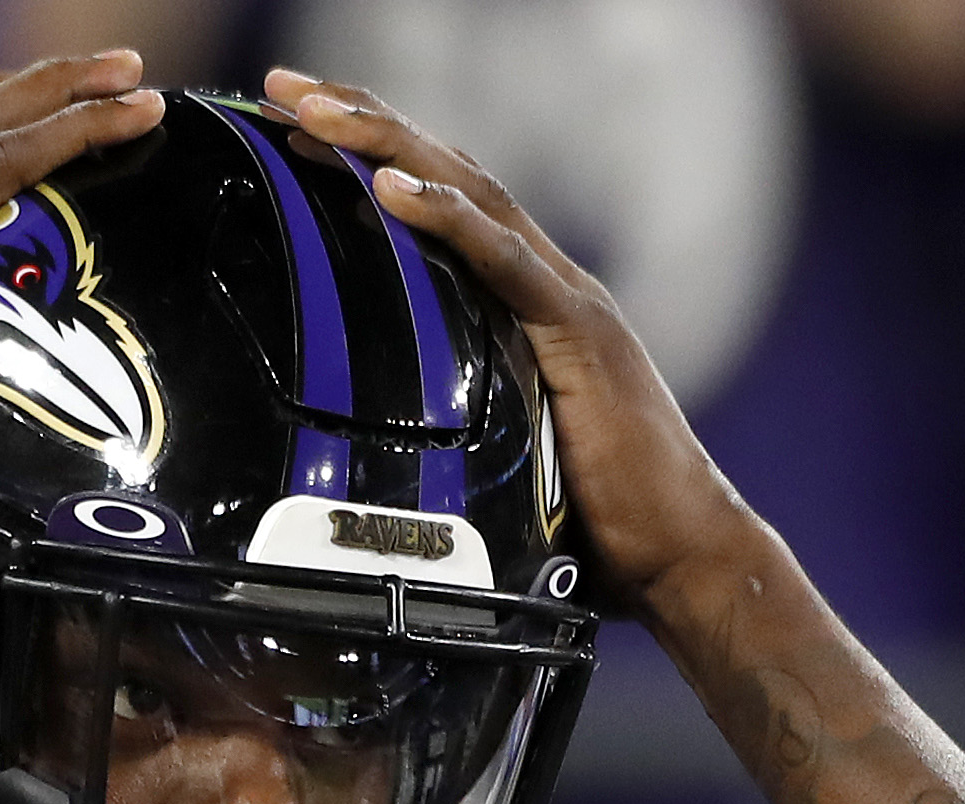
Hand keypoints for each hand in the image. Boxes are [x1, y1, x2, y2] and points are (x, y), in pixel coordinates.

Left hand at [265, 69, 756, 619]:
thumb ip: (439, 427)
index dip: (369, 156)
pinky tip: (391, 189)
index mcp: (523, 303)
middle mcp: (547, 282)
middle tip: (283, 88)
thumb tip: (351, 453)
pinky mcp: (581, 334)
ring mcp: (567, 300)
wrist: (681, 555)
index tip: (294, 128)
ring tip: (316, 112)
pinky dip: (446, 218)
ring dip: (386, 145)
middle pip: (446, 174)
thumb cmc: (589, 525)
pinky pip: (502, 262)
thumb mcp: (489, 459)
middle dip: (361, 121)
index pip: (439, 204)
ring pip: (470, 195)